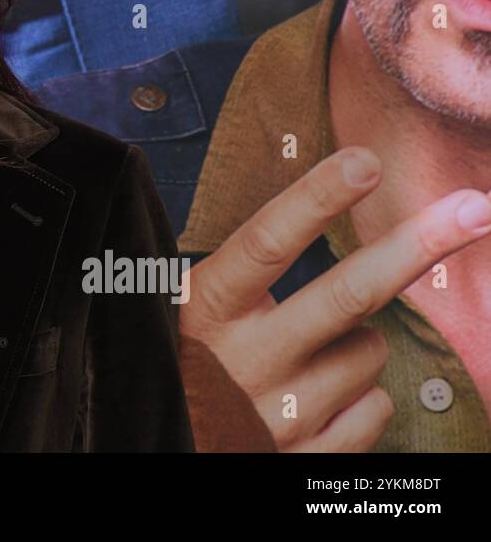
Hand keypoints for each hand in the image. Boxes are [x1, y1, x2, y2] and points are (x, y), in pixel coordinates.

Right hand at [180, 146, 490, 450]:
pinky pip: (376, 409)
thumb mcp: (178, 308)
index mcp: (207, 311)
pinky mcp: (309, 458)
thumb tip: (297, 217)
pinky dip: (360, 396)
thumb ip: (231, 270)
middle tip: (472, 207)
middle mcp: (247, 361)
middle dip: (417, 245)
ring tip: (305, 353)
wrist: (161, 447)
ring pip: (370, 352)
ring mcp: (283, 414)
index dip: (316, 199)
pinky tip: (319, 395)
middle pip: (348, 294)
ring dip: (355, 343)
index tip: (365, 162)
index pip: (267, 243)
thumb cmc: (177, 362)